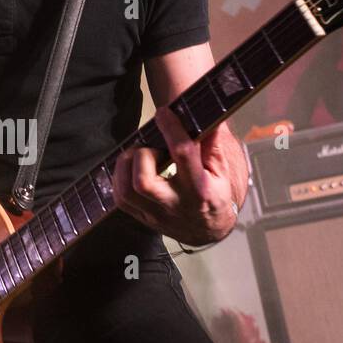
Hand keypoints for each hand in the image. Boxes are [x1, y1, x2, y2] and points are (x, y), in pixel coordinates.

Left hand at [112, 108, 241, 245]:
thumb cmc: (215, 194)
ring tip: (139, 154)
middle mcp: (174, 204)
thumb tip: (208, 117)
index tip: (164, 112)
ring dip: (126, 165)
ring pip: (126, 191)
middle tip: (150, 146)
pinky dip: (120, 178)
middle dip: (142, 155)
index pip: (182, 156)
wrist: (208, 230)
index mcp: (199, 190)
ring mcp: (155, 214)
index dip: (171, 130)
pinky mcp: (141, 218)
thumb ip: (211, 145)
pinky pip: (120, 198)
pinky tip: (131, 168)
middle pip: (143, 182)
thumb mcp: (222, 171)